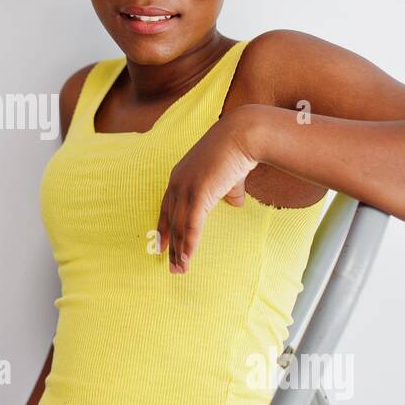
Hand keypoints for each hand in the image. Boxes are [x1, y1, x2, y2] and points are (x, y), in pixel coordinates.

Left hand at [156, 105, 266, 273]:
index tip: (162, 245)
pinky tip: (187, 259)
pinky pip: (191, 225)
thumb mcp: (229, 174)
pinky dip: (189, 244)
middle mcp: (177, 182)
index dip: (164, 227)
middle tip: (171, 265)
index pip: (168, 207)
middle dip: (170, 245)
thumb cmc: (238, 150)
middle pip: (171, 220)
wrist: (243, 135)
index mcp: (180, 175)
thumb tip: (234, 203)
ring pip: (180, 226)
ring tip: (179, 269)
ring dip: (179, 250)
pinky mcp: (198, 194)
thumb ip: (227, 190)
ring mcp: (186, 187)